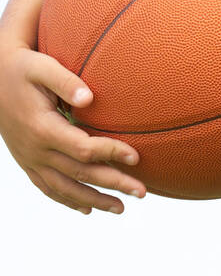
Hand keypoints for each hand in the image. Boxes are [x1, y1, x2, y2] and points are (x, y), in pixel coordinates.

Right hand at [0, 42, 146, 213]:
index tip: (136, 156)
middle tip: (142, 192)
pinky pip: (48, 188)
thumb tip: (89, 97)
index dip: (111, 153)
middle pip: (80, 174)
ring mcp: (30, 160)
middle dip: (113, 184)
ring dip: (94, 200)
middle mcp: (36, 150)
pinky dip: (68, 200)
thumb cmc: (23, 69)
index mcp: (43, 128)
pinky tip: (87, 208)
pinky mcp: (27, 162)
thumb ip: (65, 80)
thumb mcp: (41, 67)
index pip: (83, 149)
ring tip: (120, 208)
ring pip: (65, 188)